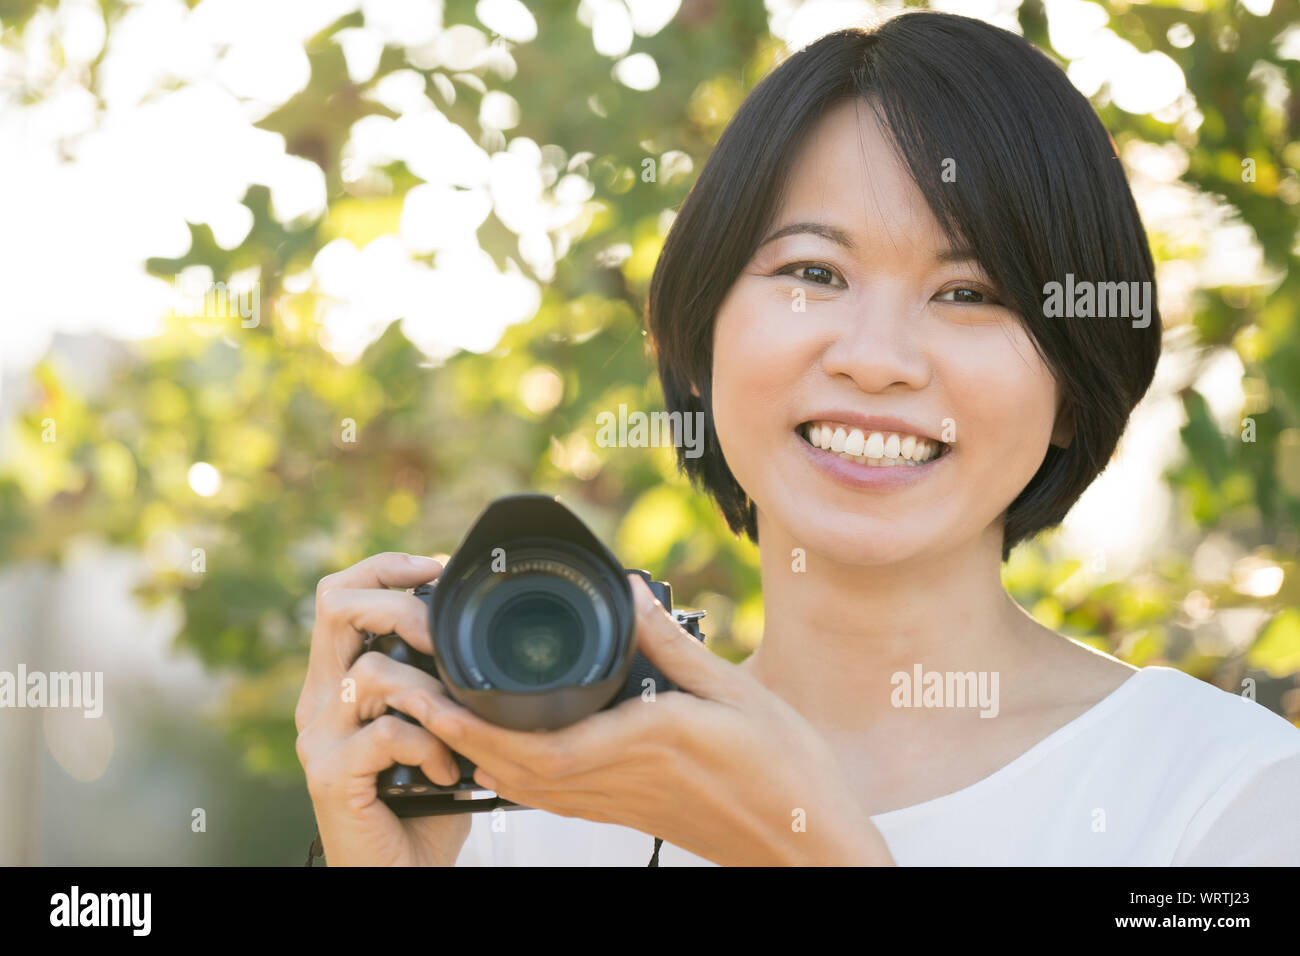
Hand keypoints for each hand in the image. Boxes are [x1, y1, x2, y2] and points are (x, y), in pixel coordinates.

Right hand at [294, 552, 471, 865]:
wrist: (401, 874)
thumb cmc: (426, 802)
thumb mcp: (435, 727)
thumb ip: (438, 683)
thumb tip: (479, 630)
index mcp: (337, 682)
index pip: (338, 596)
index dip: (382, 568)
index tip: (433, 569)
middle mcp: (317, 703)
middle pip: (334, 609)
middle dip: (401, 607)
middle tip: (444, 636)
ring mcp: (318, 739)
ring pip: (370, 672)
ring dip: (430, 694)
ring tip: (457, 727)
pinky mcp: (330, 776)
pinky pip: (385, 732)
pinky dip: (429, 746)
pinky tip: (447, 771)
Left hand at [422, 574, 895, 865]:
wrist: (806, 845)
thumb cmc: (784, 773)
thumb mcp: (738, 692)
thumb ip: (673, 644)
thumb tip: (629, 593)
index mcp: (643, 742)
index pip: (536, 742)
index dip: (474, 725)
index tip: (432, 694)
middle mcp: (618, 779)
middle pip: (513, 767)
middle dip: (454, 736)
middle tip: (409, 698)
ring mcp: (619, 803)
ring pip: (527, 787)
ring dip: (476, 755)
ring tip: (437, 718)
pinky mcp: (627, 812)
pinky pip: (553, 796)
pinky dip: (514, 772)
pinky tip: (502, 752)